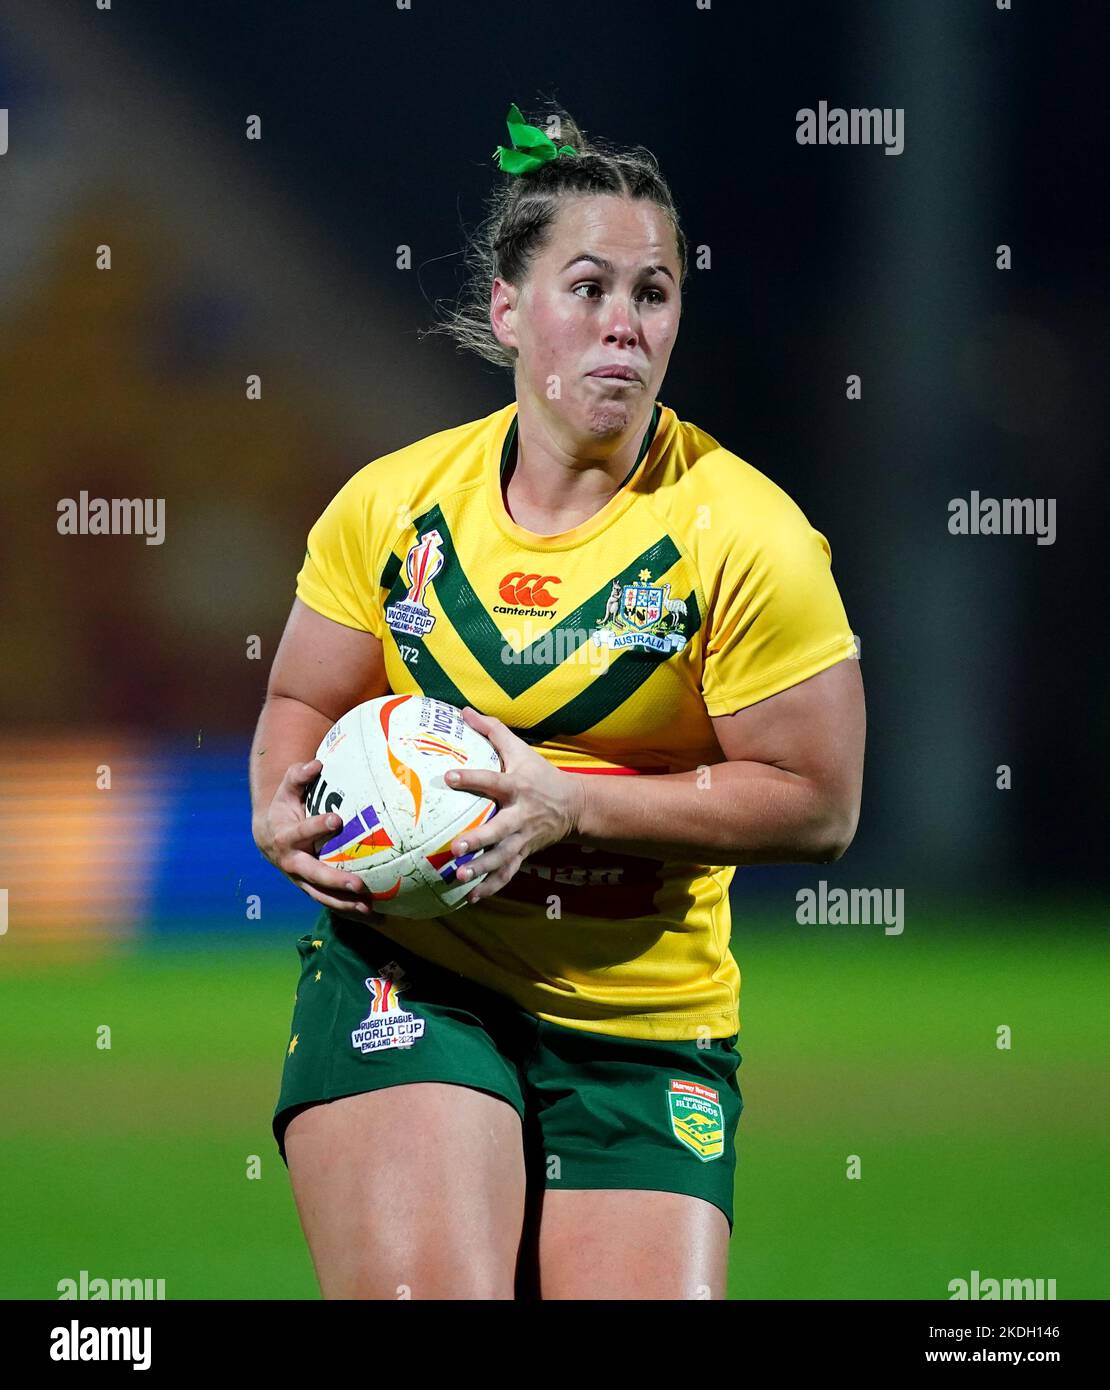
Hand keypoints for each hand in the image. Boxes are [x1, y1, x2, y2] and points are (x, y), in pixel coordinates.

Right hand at [253, 759, 383, 923]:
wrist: (268, 837)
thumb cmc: (284, 808)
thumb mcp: (287, 790)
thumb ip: (299, 775)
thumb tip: (317, 763)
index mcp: (285, 837)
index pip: (301, 832)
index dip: (317, 826)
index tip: (336, 819)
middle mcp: (293, 863)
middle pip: (313, 874)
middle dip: (335, 880)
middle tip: (358, 884)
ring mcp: (302, 880)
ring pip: (322, 896)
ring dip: (345, 904)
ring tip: (369, 908)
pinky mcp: (312, 890)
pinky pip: (331, 903)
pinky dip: (350, 911)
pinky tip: (374, 916)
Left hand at [445, 707, 584, 903]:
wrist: (574, 806)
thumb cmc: (540, 775)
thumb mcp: (520, 750)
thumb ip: (492, 730)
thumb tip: (463, 711)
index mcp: (517, 787)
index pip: (492, 781)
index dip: (471, 779)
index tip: (448, 778)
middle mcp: (520, 815)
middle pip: (499, 830)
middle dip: (479, 840)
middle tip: (456, 848)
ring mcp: (523, 838)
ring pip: (503, 857)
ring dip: (482, 870)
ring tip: (459, 878)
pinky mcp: (524, 854)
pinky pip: (508, 874)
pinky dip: (490, 887)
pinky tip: (469, 898)